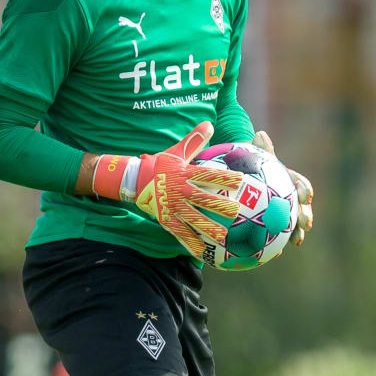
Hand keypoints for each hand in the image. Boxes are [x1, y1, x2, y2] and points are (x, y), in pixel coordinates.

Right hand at [93, 122, 245, 258]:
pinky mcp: (166, 218)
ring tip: (223, 236)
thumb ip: (194, 140)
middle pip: (201, 199)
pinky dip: (189, 242)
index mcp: (184, 174)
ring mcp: (172, 206)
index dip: (223, 177)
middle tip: (236, 212)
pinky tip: (201, 251)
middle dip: (219, 205)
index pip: (206, 175)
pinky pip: (179, 232)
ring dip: (207, 228)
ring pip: (192, 218)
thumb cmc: (160, 165)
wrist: (135, 180)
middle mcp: (179, 191)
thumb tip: (209, 123)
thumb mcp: (176, 151)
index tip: (241, 180)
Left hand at [251, 131, 314, 245]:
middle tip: (306, 224)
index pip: (300, 185)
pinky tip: (273, 255)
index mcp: (288, 182)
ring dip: (297, 233)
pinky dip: (277, 245)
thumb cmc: (251, 166)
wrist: (245, 178)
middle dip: (306, 216)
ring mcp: (284, 212)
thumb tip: (260, 134)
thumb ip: (260, 149)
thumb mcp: (255, 156)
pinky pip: (278, 236)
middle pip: (302, 207)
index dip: (305, 191)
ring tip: (295, 242)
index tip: (305, 196)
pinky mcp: (274, 225)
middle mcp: (290, 198)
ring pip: (294, 224)